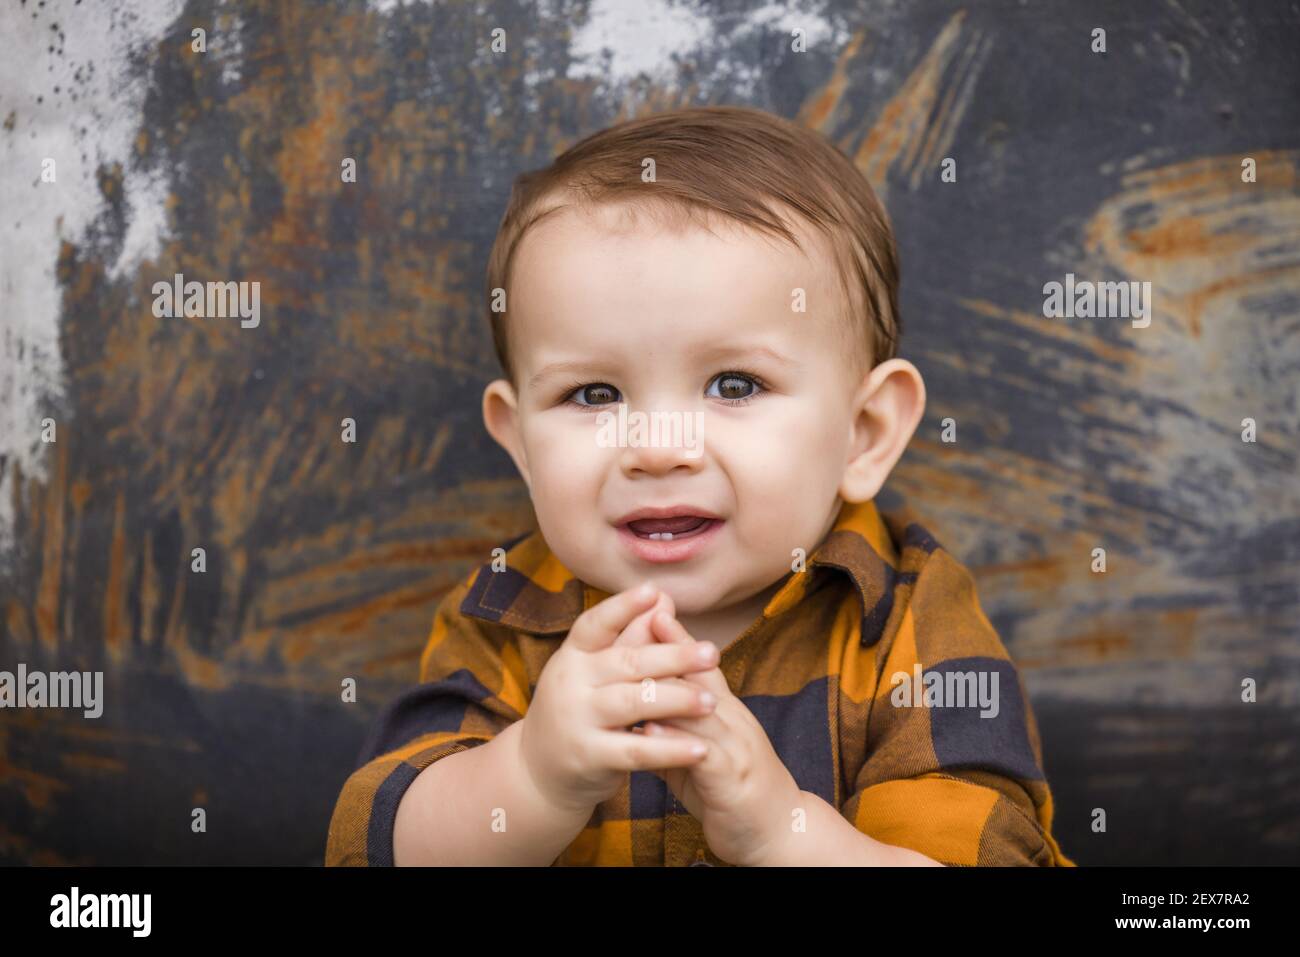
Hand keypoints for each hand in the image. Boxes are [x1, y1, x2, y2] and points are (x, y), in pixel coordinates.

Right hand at [518, 584, 721, 816]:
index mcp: (572, 655)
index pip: (594, 624)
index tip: (654, 592)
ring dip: (676, 700)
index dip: (622, 607)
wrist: (539, 773)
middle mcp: (570, 682)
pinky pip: (635, 751)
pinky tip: (700, 749)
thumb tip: (663, 599)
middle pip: (626, 663)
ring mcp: (577, 720)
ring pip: (632, 703)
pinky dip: (670, 749)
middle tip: (712, 653)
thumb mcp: (596, 673)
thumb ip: (629, 638)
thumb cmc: (580, 711)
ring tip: (711, 701)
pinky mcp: (588, 757)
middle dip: (672, 656)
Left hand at [635, 609, 803, 866]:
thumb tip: (640, 702)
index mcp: (724, 712)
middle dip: (672, 645)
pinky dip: (677, 740)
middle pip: (701, 676)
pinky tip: (651, 729)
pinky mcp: (733, 780)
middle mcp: (733, 721)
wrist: (775, 834)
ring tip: (636, 666)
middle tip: (643, 614)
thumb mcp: (699, 750)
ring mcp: (736, 748)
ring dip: (669, 686)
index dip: (676, 636)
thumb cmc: (730, 791)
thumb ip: (674, 725)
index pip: (699, 667)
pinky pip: (704, 755)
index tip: (648, 606)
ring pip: (701, 708)